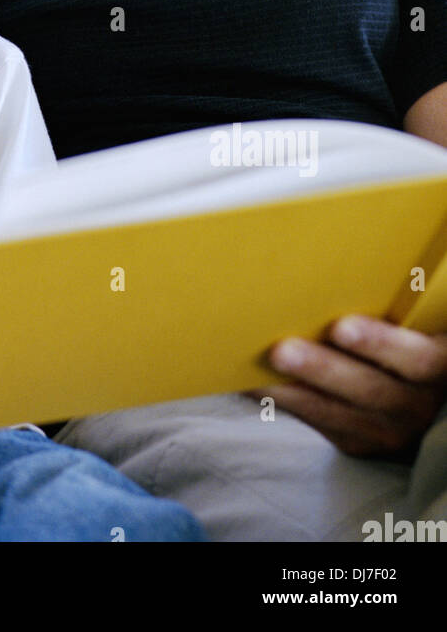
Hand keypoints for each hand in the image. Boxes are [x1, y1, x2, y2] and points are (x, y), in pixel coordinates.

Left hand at [247, 317, 446, 457]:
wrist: (417, 392)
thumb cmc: (412, 334)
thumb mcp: (418, 325)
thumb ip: (400, 302)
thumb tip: (361, 239)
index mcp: (439, 362)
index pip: (420, 359)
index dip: (382, 345)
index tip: (341, 327)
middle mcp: (417, 402)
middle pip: (370, 390)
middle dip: (322, 369)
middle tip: (282, 349)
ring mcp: (386, 428)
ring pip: (337, 413)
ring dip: (293, 392)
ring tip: (255, 371)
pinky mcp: (356, 441)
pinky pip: (317, 423)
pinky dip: (283, 403)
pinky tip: (252, 384)